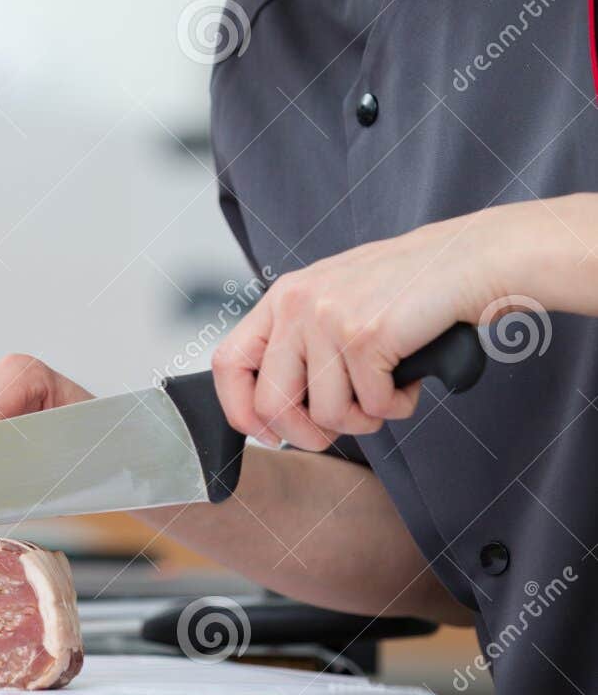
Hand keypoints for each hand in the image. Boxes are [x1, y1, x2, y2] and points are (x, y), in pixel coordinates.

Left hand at [211, 209, 507, 451]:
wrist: (466, 260)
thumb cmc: (406, 290)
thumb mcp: (335, 303)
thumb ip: (301, 344)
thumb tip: (273, 414)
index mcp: (282, 298)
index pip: (227, 363)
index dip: (241, 411)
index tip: (270, 433)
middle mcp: (296, 304)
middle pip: (272, 404)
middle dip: (309, 434)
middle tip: (345, 425)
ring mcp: (328, 318)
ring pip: (327, 414)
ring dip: (365, 419)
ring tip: (386, 389)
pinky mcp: (366, 335)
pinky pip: (374, 407)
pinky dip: (398, 405)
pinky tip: (408, 377)